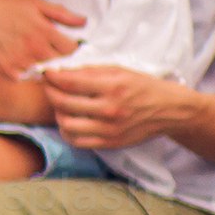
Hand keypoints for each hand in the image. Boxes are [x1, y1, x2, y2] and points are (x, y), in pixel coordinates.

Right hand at [0, 0, 83, 73]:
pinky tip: (18, 63)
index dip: (71, 50)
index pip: (72, 51)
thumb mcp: (33, 4)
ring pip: (44, 73)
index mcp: (44, 31)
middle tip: (50, 55)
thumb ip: (61, 14)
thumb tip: (84, 22)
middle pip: (60, 65)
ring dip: (42, 68)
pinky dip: (25, 73)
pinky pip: (25, 78)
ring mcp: (21, 62)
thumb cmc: (2, 8)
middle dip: (59, 60)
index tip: (65, 49)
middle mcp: (34, 48)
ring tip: (33, 58)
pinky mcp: (7, 71)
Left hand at [42, 63, 189, 152]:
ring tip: (60, 104)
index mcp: (113, 87)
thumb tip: (60, 71)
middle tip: (49, 86)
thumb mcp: (119, 71)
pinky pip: (77, 141)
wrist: (169, 110)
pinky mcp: (111, 143)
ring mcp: (110, 130)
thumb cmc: (142, 87)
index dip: (51, 77)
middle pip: (63, 103)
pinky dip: (67, 130)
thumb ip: (89, 71)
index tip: (45, 72)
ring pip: (66, 124)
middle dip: (50, 92)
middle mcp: (110, 110)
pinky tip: (70, 120)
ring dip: (57, 112)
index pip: (69, 83)